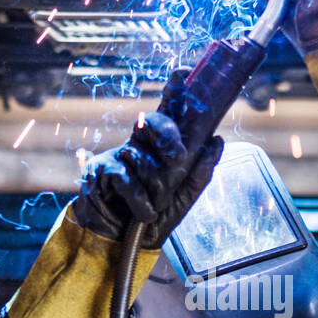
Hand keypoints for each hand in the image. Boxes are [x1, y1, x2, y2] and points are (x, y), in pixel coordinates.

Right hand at [71, 68, 223, 248]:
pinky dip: (140, 201)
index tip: (183, 72)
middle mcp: (139, 146)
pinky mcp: (100, 171)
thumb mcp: (185, 198)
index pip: (169, 114)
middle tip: (176, 154)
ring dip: (156, 189)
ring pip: (144, 159)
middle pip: (155, 122)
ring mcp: (118, 156)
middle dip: (168, 135)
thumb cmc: (154, 220)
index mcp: (160, 148)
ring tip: (154, 206)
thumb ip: (201, 172)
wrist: (121, 245)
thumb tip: (218, 140)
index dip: (175, 92)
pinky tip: (141, 212)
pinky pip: (128, 179)